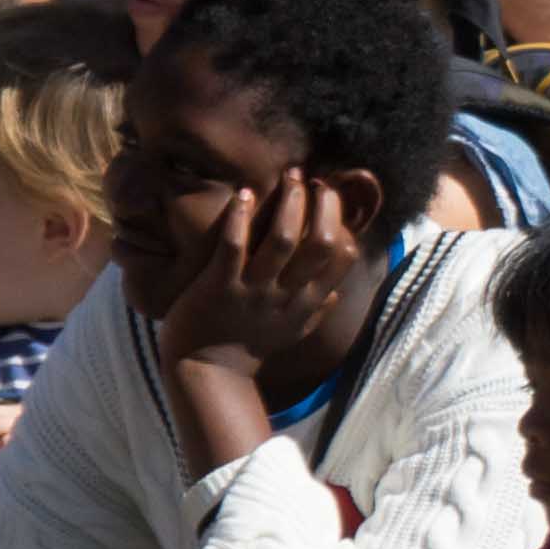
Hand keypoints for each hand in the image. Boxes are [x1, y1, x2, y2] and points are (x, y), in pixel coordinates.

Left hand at [152, 169, 357, 374]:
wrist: (207, 371)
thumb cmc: (248, 347)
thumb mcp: (292, 332)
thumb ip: (317, 311)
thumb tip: (338, 293)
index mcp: (307, 302)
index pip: (342, 258)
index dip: (342, 223)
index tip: (330, 201)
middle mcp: (286, 295)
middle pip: (320, 242)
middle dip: (324, 205)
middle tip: (315, 181)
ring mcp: (254, 290)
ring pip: (282, 239)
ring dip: (289, 202)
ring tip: (290, 177)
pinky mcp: (219, 286)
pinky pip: (234, 245)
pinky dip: (240, 217)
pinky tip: (245, 194)